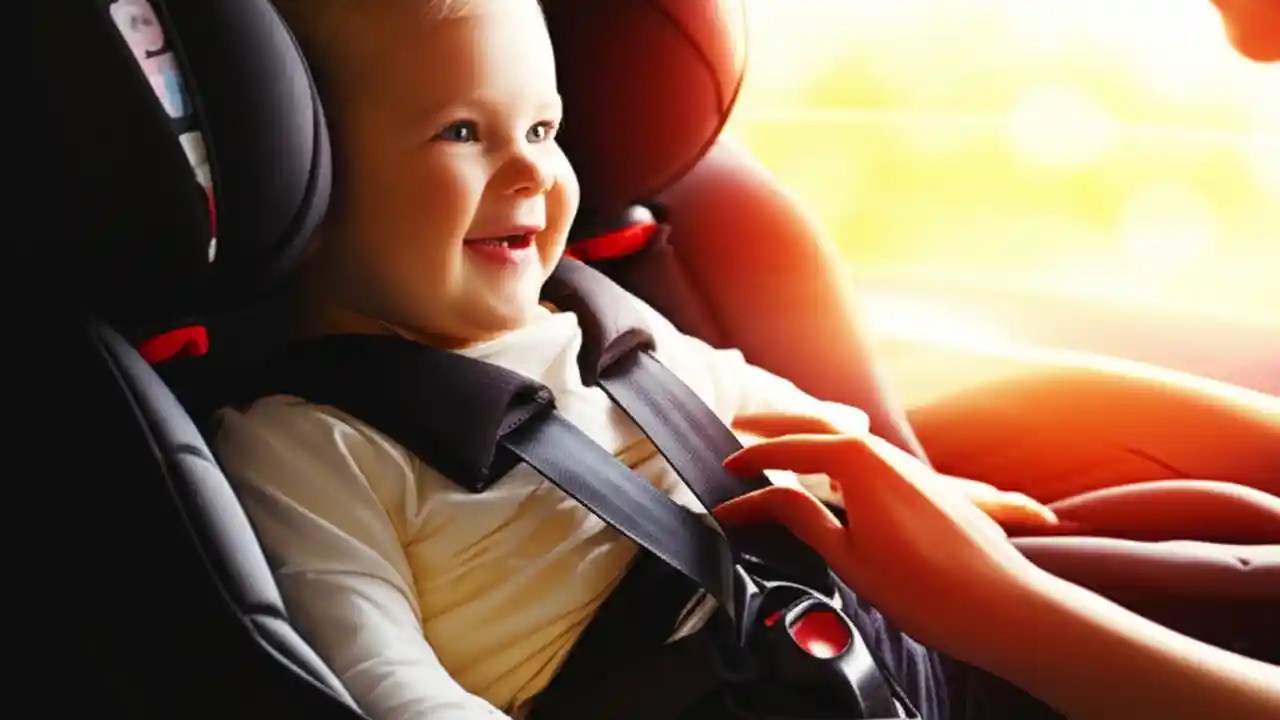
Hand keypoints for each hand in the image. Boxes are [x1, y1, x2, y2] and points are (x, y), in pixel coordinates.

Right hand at [715, 427, 1049, 663]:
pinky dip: (840, 454)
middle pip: (818, 424)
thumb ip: (799, 516)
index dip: (753, 460)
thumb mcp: (845, 555)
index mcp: (858, 461)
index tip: (725, 472)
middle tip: (742, 425)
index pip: (790, 449)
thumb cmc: (923, 587)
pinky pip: (871, 457)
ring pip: (848, 438)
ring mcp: (909, 467)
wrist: (1000, 605)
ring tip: (782, 445)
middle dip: (778, 423)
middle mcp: (885, 452)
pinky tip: (836, 475)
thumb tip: (755, 499)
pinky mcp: (924, 487)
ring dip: (810, 435)